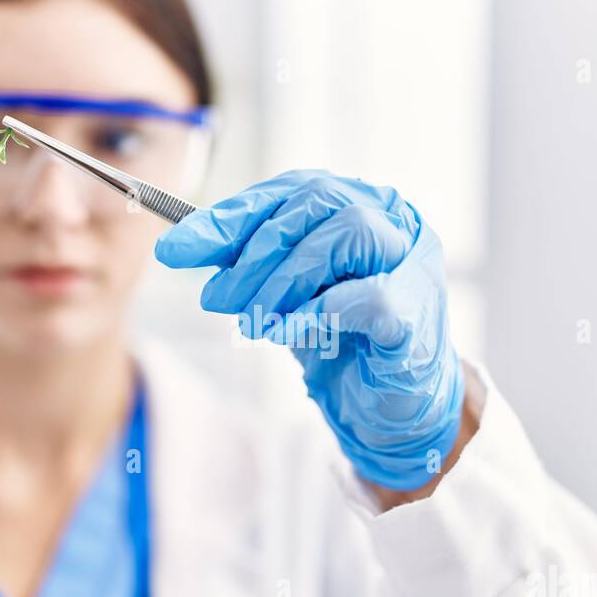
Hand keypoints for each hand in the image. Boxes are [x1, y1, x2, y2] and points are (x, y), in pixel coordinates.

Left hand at [154, 169, 464, 490]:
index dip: (232, 215)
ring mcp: (414, 262)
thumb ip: (246, 262)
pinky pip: (368, 295)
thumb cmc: (342, 339)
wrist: (389, 407)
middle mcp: (396, 221)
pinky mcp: (418, 311)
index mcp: (364, 202)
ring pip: (350, 233)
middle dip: (256, 251)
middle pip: (319, 201)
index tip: (178, 248)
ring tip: (255, 322)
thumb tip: (185, 242)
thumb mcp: (285, 292)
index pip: (293, 189)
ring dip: (286, 278)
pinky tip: (286, 333)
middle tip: (217, 298)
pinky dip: (317, 312)